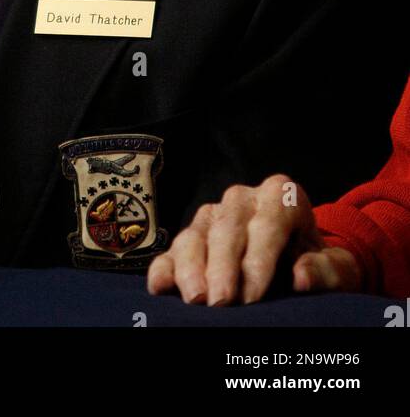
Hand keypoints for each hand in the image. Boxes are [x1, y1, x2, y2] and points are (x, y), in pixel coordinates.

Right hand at [146, 174, 362, 304]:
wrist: (298, 260)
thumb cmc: (317, 263)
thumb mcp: (336, 268)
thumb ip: (326, 270)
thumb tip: (301, 276)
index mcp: (282, 197)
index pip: (268, 224)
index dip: (258, 260)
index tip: (253, 296)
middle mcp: (243, 199)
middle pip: (227, 226)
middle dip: (222, 266)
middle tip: (221, 302)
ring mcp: (214, 215)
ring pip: (195, 234)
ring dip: (191, 268)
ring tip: (195, 299)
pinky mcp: (192, 235)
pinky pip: (172, 248)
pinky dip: (165, 268)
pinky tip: (161, 288)